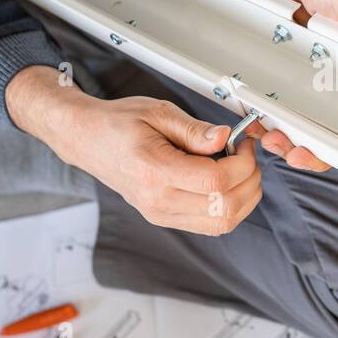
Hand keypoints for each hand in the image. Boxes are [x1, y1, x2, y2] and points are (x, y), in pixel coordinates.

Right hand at [6, 66, 260, 234]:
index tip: (243, 144)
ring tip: (240, 170)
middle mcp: (157, 200)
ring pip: (222, 223)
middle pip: (225, 208)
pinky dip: (229, 207)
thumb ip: (195, 129)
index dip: (242, 163)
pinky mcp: (164, 218)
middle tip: (247, 156)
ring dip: (244, 198)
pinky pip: (210, 225)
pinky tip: (228, 183)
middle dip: (249, 181)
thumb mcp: (158, 112)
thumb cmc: (119, 124)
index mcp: (154, 171)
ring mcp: (160, 214)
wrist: (88, 140)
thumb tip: (225, 137)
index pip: (216, 181)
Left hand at [272, 0, 337, 171]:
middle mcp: (334, 87)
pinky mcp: (284, 72)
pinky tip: (252, 113)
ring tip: (266, 133)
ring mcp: (307, 83)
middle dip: (300, 149)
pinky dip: (263, 110)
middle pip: (320, 136)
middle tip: (284, 146)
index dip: (334, 149)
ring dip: (279, 135)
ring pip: (294, 124)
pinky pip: (274, 100)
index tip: (314, 154)